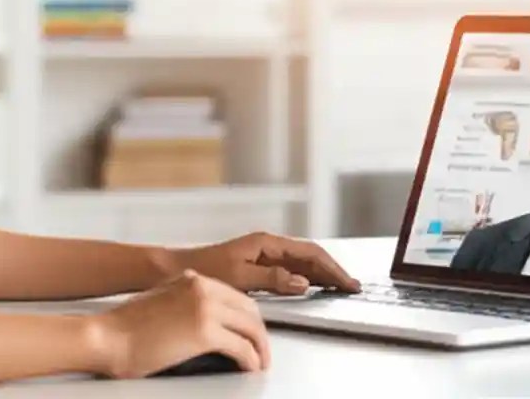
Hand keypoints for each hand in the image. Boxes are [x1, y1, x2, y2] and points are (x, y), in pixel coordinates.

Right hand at [90, 270, 270, 378]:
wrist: (107, 337)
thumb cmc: (124, 327)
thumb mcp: (160, 299)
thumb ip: (183, 298)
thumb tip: (200, 313)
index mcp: (192, 279)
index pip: (234, 294)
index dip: (248, 315)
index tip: (251, 329)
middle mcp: (202, 287)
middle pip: (248, 308)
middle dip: (259, 330)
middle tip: (261, 347)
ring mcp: (205, 308)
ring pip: (251, 327)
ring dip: (260, 347)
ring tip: (260, 361)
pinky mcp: (205, 332)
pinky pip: (242, 347)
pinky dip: (251, 359)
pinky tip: (250, 367)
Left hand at [176, 232, 361, 295]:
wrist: (177, 268)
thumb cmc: (205, 270)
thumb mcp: (240, 276)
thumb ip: (273, 278)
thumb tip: (302, 281)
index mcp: (266, 242)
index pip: (309, 252)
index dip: (331, 268)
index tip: (347, 282)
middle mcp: (268, 245)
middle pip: (310, 256)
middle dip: (333, 270)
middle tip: (353, 287)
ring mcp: (264, 254)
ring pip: (302, 262)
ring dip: (323, 274)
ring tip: (341, 287)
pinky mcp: (259, 265)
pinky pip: (291, 269)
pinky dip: (308, 277)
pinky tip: (315, 286)